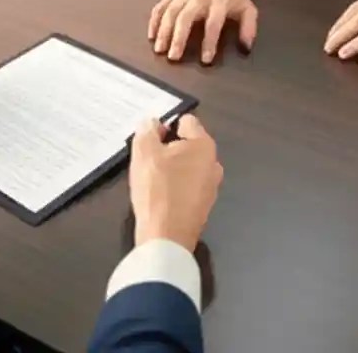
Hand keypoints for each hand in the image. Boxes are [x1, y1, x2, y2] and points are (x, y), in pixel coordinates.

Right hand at [129, 116, 223, 251]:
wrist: (166, 236)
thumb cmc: (157, 189)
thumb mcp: (144, 152)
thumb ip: (147, 130)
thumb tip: (153, 123)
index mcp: (204, 146)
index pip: (186, 121)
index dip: (165, 126)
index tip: (150, 140)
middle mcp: (213, 164)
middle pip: (187, 144)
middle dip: (168, 148)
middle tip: (148, 160)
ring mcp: (211, 187)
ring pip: (187, 166)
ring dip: (171, 168)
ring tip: (152, 180)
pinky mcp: (203, 205)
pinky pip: (187, 186)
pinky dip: (174, 186)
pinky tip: (159, 196)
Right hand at [149, 0, 258, 64]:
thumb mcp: (248, 9)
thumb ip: (249, 28)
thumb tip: (245, 48)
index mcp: (219, 1)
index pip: (213, 23)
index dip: (209, 42)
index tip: (205, 59)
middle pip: (186, 17)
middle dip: (178, 38)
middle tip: (173, 56)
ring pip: (170, 12)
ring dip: (163, 31)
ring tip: (159, 49)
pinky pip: (161, 6)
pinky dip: (154, 20)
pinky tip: (151, 35)